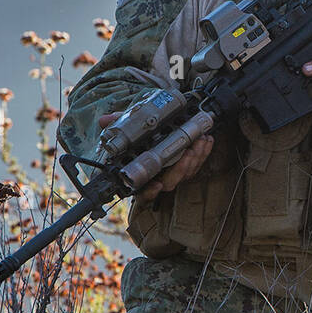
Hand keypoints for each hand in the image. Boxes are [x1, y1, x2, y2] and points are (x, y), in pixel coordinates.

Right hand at [98, 112, 213, 202]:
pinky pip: (198, 164)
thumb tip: (104, 120)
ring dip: (197, 158)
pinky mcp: (189, 166)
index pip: (143, 192)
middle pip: (171, 182)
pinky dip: (204, 153)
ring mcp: (175, 173)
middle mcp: (159, 178)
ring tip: (200, 142)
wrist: (161, 130)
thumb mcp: (129, 128)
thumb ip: (117, 123)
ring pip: (187, 173)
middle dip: (182, 168)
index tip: (157, 186)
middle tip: (189, 152)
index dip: (150, 192)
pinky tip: (207, 140)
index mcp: (142, 175)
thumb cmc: (142, 136)